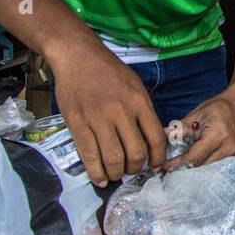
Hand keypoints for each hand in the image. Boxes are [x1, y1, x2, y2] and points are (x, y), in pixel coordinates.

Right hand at [47, 37, 165, 186]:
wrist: (77, 56)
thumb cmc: (108, 71)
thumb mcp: (135, 86)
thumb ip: (143, 111)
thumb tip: (151, 140)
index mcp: (139, 102)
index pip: (155, 138)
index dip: (157, 158)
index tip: (155, 166)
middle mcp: (121, 111)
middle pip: (135, 152)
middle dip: (136, 169)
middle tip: (132, 171)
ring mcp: (98, 118)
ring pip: (113, 158)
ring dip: (116, 173)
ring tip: (115, 174)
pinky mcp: (78, 123)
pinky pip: (89, 155)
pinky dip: (96, 172)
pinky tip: (99, 178)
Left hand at [165, 89, 234, 169]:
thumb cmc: (219, 107)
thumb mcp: (197, 114)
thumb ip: (180, 128)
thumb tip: (162, 136)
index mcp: (217, 135)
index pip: (194, 157)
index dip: (178, 163)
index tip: (165, 167)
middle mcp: (228, 147)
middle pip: (202, 167)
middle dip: (184, 169)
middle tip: (169, 170)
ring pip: (209, 170)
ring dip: (195, 170)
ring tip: (180, 169)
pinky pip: (217, 167)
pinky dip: (205, 167)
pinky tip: (196, 165)